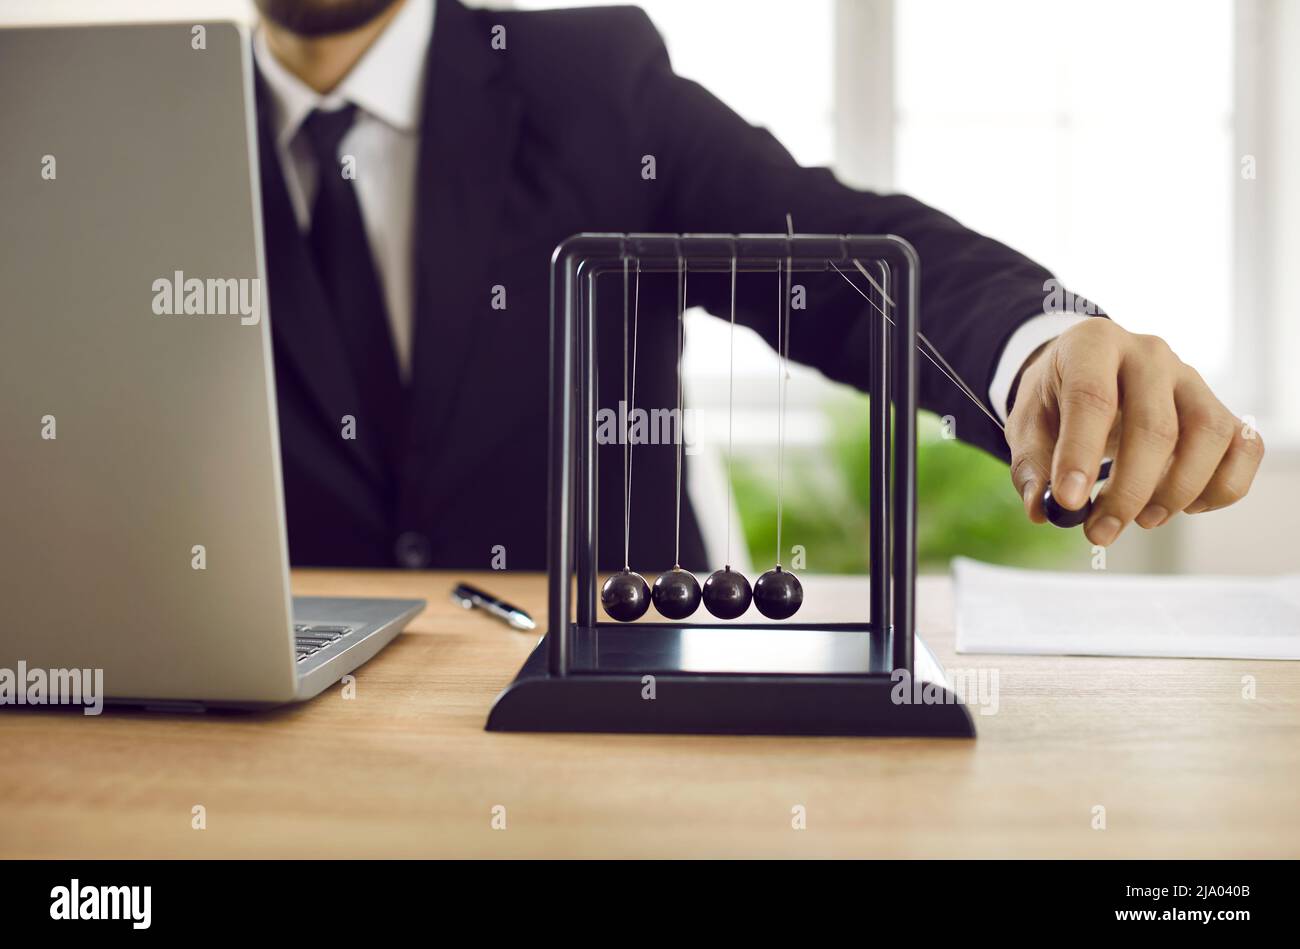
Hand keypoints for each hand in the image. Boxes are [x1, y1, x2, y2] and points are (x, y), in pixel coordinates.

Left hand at [1005, 319, 1263, 546]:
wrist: (1089, 374)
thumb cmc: (1057, 400)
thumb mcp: (1028, 423)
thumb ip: (1031, 466)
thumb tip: (1042, 509)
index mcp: (1093, 345)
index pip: (1092, 398)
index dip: (1081, 453)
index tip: (1068, 501)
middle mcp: (1149, 354)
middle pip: (1154, 425)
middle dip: (1128, 491)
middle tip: (1100, 532)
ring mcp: (1191, 378)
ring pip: (1208, 435)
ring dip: (1177, 490)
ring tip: (1141, 519)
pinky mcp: (1220, 408)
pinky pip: (1244, 448)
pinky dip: (1223, 487)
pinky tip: (1186, 506)